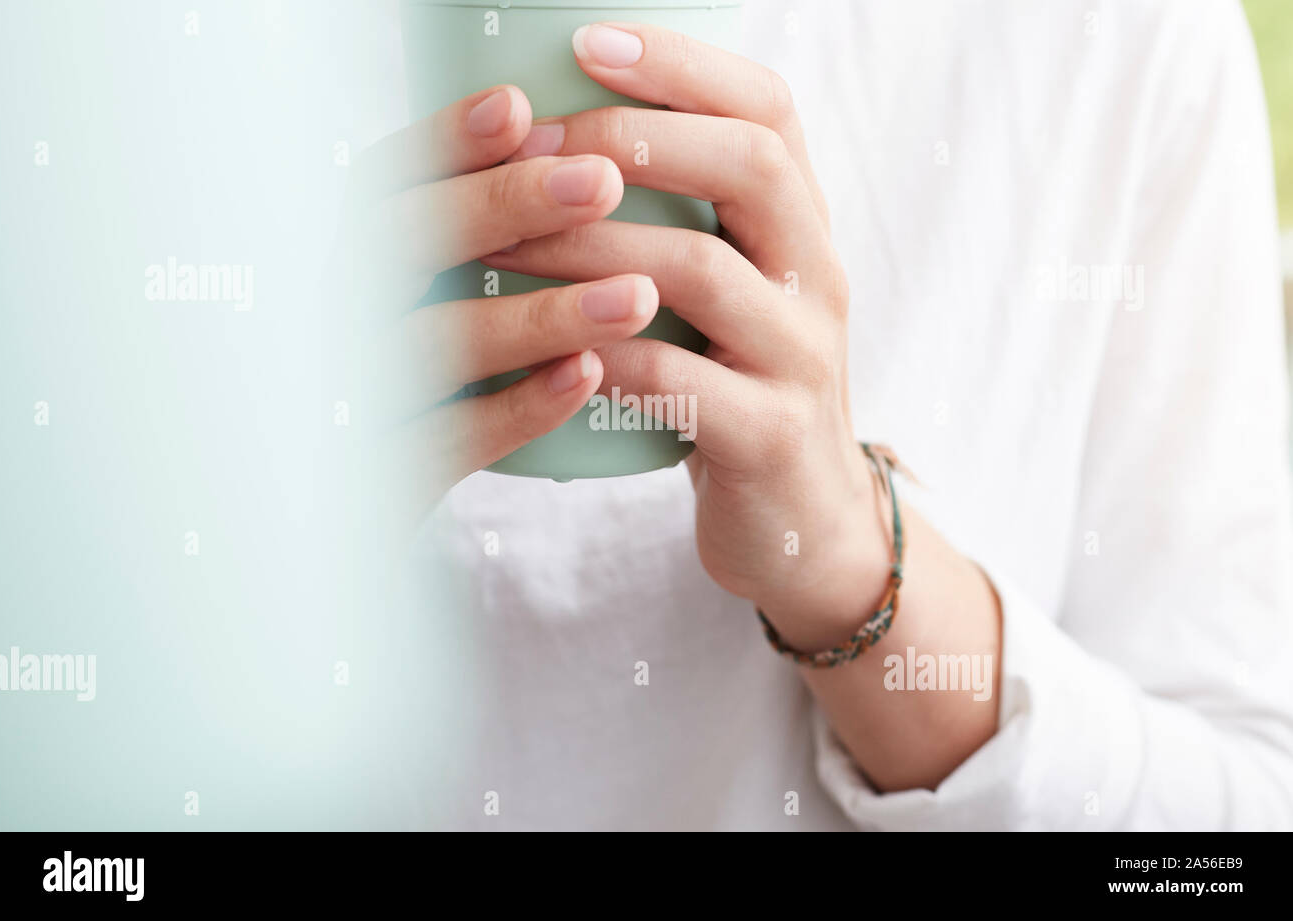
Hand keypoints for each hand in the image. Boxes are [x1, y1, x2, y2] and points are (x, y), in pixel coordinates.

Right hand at [334, 84, 658, 523]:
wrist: (325, 522)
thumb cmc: (400, 395)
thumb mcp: (406, 310)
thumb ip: (452, 248)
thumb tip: (548, 152)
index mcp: (341, 270)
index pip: (377, 190)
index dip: (442, 144)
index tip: (519, 108)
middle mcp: (329, 323)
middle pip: (398, 248)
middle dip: (501, 206)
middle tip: (600, 181)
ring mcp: (348, 402)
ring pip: (433, 345)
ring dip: (539, 313)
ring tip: (637, 296)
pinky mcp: (378, 480)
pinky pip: (447, 439)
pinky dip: (519, 406)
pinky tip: (588, 378)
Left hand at [484, 24, 886, 643]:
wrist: (805, 523)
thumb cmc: (737, 389)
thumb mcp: (733, 294)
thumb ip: (686, 223)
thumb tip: (561, 144)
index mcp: (802, 227)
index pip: (767, 109)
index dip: (681, 64)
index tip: (586, 41)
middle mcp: (818, 277)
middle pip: (749, 164)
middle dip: (628, 139)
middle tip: (529, 146)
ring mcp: (803, 356)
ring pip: (698, 272)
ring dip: (585, 249)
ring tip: (498, 243)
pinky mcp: (771, 436)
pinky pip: (678, 381)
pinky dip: (600, 356)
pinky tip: (540, 345)